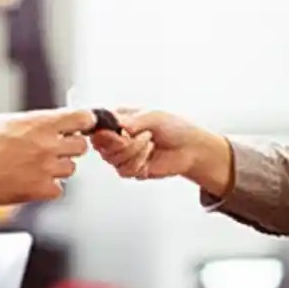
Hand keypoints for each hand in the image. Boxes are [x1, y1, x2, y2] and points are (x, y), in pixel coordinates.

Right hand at [0, 107, 95, 204]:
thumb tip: (50, 121)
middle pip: (82, 146)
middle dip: (71, 147)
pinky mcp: (42, 190)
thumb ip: (35, 122)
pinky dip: (48, 187)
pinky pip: (58, 189)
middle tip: (56, 148)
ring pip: (71, 169)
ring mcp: (47, 169)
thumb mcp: (8, 121)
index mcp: (41, 124)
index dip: (84, 121)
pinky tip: (31, 181)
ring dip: (58, 167)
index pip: (81, 118)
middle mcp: (49, 145)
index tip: (82, 124)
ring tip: (35, 166)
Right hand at [90, 109, 232, 193]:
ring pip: (112, 159)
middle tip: (142, 135)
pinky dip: (138, 163)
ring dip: (135, 151)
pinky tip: (150, 155)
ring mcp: (123, 155)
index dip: (102, 131)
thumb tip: (115, 123)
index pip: (97, 126)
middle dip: (123, 142)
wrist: (191, 149)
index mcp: (119, 120)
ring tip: (150, 142)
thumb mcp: (153, 116)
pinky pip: (124, 170)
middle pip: (101, 145)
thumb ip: (132, 121)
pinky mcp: (131, 169)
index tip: (117, 132)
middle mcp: (117, 137)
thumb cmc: (174, 127)